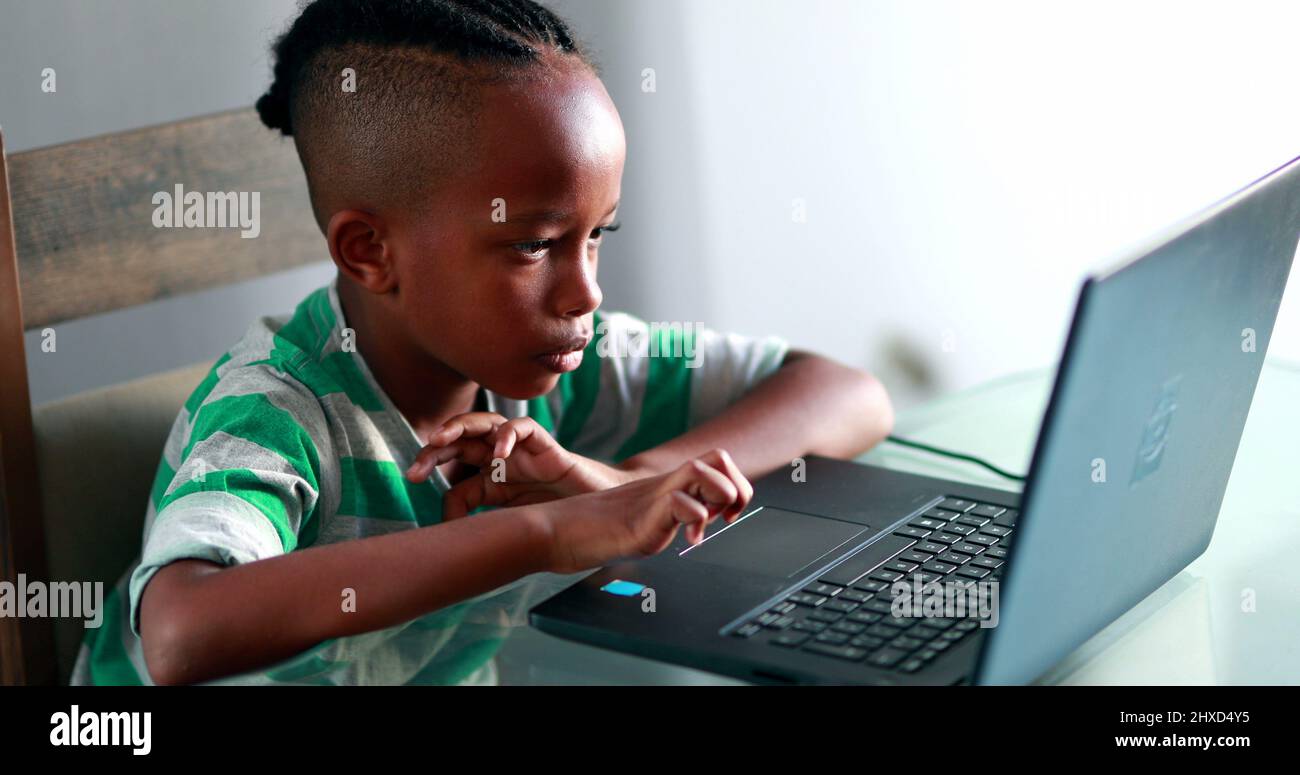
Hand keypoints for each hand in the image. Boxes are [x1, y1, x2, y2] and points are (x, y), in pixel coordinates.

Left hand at [403, 412, 642, 519]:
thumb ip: (491, 529)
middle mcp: (501, 462)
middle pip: (459, 444)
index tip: (441, 525)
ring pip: (483, 425)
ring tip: (439, 440)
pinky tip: (498, 452)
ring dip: (458, 428)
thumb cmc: (561, 520)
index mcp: (491, 484)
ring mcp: (521, 450)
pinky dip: (508, 434)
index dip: (443, 500)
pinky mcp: (544, 444)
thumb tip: (453, 544)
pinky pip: (522, 427)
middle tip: (414, 471)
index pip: (456, 483)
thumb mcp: (518, 527)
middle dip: (434, 452)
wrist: (602, 512)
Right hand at [534, 449, 753, 573]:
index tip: (727, 516)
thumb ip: (661, 523)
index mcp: (666, 485)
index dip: (734, 484)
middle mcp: (664, 485)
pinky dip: (696, 522)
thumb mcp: (641, 525)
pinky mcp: (645, 515)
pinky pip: (682, 504)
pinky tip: (686, 542)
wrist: (557, 531)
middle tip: (726, 518)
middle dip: (737, 489)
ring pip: (704, 473)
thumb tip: (681, 535)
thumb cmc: (591, 533)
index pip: (715, 462)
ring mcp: (655, 497)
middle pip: (719, 458)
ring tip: (702, 526)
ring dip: (719, 499)